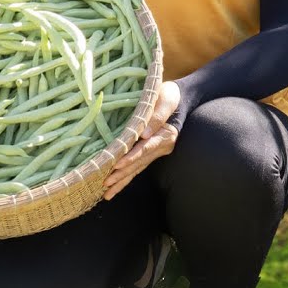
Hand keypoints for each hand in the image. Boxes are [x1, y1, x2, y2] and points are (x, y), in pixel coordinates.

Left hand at [101, 80, 180, 199]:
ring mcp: (157, 150)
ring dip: (122, 181)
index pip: (145, 148)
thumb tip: (144, 134)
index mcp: (165, 135)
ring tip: (107, 193)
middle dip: (122, 175)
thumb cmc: (169, 94)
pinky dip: (127, 176)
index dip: (131, 157)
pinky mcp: (151, 151)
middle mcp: (162, 146)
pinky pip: (138, 166)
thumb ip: (157, 116)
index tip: (117, 166)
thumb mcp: (165, 99)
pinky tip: (115, 185)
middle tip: (106, 185)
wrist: (182, 97)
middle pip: (139, 163)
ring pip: (138, 168)